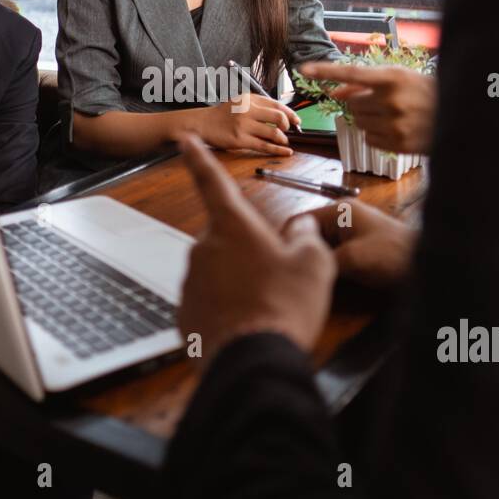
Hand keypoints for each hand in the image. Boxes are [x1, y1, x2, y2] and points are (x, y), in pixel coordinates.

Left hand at [177, 134, 335, 361]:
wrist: (253, 359)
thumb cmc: (284, 307)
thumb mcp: (313, 265)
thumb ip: (305, 237)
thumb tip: (299, 229)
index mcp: (233, 227)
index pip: (212, 182)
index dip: (199, 157)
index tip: (184, 140)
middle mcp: (204, 248)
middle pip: (226, 239)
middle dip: (247, 253)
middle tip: (275, 280)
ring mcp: (190, 281)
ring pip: (217, 272)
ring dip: (237, 283)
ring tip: (265, 308)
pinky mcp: (185, 312)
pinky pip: (208, 301)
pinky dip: (225, 309)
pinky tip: (247, 325)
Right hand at [193, 94, 301, 156]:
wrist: (202, 124)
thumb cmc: (222, 115)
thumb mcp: (239, 102)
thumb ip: (258, 106)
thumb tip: (282, 115)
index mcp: (249, 99)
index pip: (276, 104)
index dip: (290, 113)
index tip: (297, 120)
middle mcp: (247, 110)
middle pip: (278, 117)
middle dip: (288, 125)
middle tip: (289, 131)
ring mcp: (243, 125)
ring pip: (273, 133)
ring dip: (283, 139)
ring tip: (284, 141)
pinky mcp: (240, 140)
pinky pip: (264, 146)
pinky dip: (278, 150)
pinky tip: (286, 152)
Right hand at [295, 200, 416, 288]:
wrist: (427, 264)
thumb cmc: (393, 255)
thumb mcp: (352, 259)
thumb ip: (322, 260)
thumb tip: (299, 269)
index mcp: (339, 210)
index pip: (297, 221)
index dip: (286, 242)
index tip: (282, 266)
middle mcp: (342, 216)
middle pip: (308, 234)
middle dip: (302, 253)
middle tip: (296, 277)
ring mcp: (351, 230)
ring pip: (320, 246)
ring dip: (316, 261)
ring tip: (310, 280)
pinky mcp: (358, 245)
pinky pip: (333, 254)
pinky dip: (328, 266)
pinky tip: (327, 281)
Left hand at [298, 61, 435, 153]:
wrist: (458, 115)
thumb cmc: (425, 91)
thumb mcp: (399, 78)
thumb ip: (365, 83)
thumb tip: (334, 92)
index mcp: (393, 78)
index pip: (352, 73)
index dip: (325, 71)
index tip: (304, 69)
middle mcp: (392, 101)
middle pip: (352, 103)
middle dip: (361, 102)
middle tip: (382, 101)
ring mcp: (395, 125)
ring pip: (358, 123)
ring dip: (367, 118)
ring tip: (392, 114)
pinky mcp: (398, 144)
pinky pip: (368, 139)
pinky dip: (376, 134)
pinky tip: (395, 127)